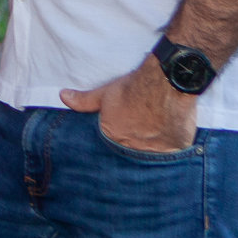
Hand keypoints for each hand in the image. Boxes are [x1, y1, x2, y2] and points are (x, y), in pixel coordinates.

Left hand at [61, 56, 198, 152]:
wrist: (165, 84)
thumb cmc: (134, 88)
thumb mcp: (106, 93)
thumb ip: (85, 100)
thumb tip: (63, 96)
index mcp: (113, 138)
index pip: (114, 146)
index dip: (121, 138)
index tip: (127, 131)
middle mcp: (132, 150)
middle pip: (133, 152)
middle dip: (136, 144)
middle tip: (143, 130)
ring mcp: (154, 152)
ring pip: (153, 154)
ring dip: (153, 147)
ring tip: (157, 132)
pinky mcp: (174, 149)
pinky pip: (172, 153)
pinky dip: (172, 147)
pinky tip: (172, 135)